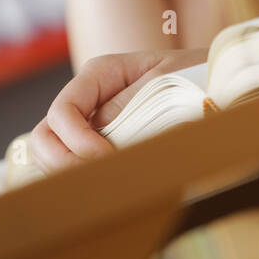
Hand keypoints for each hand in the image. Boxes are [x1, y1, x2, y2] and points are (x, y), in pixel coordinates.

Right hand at [29, 48, 207, 172]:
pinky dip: (81, 176)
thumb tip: (97, 130)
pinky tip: (104, 185)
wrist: (212, 77)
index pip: (63, 110)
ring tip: (101, 183)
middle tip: (95, 178)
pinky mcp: (101, 141)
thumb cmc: (193, 73)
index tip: (105, 159)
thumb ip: (130, 102)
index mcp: (101, 73)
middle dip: (61, 160)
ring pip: (52, 152)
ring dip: (68, 172)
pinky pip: (75, 161)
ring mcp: (91, 120)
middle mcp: (89, 96)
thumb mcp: (166, 79)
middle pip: (45, 134)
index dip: (76, 140)